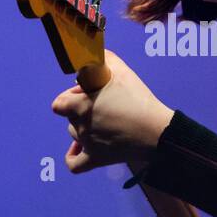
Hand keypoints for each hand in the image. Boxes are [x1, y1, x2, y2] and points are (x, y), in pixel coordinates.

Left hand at [50, 49, 173, 173]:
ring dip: (83, 126)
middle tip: (103, 104)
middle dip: (80, 108)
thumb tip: (95, 52)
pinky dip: (73, 156)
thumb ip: (104, 59)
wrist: (156, 131)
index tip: (89, 93)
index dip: (72, 95)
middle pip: (69, 116)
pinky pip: (75, 164)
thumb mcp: (122, 71)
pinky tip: (80, 149)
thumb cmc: (138, 100)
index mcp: (79, 105)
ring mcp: (87, 144)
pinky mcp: (96, 159)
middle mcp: (79, 125)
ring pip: (74, 134)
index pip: (60, 102)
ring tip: (104, 121)